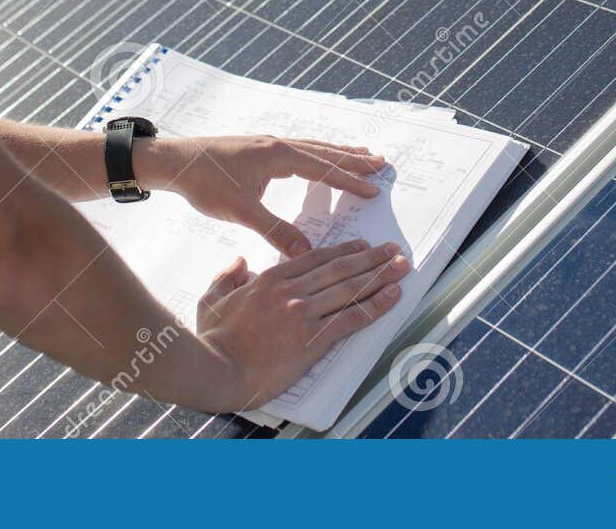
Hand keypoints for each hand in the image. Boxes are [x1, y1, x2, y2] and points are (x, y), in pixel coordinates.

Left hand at [136, 134, 387, 255]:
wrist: (174, 161)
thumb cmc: (205, 182)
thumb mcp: (242, 211)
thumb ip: (275, 231)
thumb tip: (305, 253)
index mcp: (278, 156)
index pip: (323, 168)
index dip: (349, 180)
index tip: (374, 189)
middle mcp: (277, 145)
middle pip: (323, 151)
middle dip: (352, 159)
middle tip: (381, 162)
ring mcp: (267, 144)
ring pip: (311, 147)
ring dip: (336, 152)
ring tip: (360, 153)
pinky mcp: (257, 148)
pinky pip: (297, 148)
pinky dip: (315, 152)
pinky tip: (315, 157)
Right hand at [195, 240, 410, 410]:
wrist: (219, 368)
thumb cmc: (214, 339)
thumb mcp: (213, 300)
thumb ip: (226, 278)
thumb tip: (238, 262)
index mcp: (270, 278)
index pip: (315, 258)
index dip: (343, 251)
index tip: (361, 246)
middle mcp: (291, 290)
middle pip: (340, 268)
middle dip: (371, 258)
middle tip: (393, 249)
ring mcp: (304, 312)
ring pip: (350, 288)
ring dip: (380, 275)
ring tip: (401, 266)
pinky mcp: (313, 338)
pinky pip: (351, 317)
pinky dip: (376, 305)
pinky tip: (393, 296)